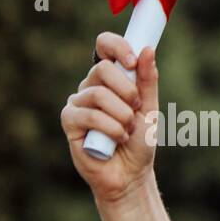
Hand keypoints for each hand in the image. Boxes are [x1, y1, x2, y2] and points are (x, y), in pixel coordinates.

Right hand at [60, 32, 159, 202]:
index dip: (117, 47)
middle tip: (136, 110)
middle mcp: (91, 87)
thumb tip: (147, 49)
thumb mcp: (150, 108)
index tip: (132, 61)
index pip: (104, 46)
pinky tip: (117, 140)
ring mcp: (78, 103)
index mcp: (110, 79)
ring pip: (99, 94)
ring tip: (127, 131)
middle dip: (128, 92)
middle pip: (103, 69)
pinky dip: (111, 129)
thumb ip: (147, 81)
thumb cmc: (140, 141)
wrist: (131, 174)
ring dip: (122, 116)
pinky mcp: (69, 121)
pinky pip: (90, 115)